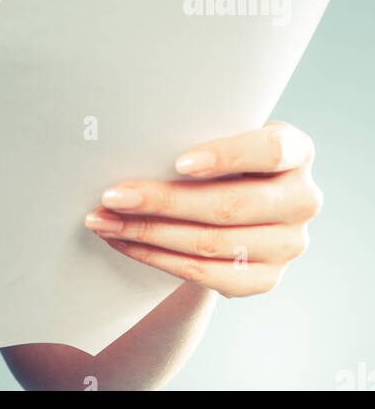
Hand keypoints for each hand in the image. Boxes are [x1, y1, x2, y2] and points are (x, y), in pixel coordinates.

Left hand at [84, 120, 322, 296]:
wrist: (237, 198)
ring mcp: (289, 245)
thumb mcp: (223, 130)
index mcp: (298, 150)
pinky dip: (157, 258)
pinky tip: (124, 242)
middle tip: (111, 196)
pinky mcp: (266, 279)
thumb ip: (199, 129)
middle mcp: (303, 199)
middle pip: (229, 206)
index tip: (178, 162)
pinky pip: (205, 274)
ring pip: (211, 244)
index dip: (226, 156)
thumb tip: (131, 133)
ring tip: (103, 220)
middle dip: (162, 201)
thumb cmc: (220, 152)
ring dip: (148, 233)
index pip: (270, 151)